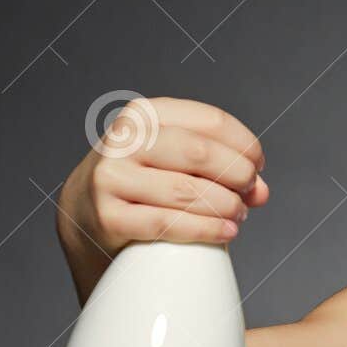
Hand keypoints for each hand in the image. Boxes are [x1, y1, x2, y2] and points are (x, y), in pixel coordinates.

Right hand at [61, 96, 269, 257]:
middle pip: (199, 153)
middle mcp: (124, 141)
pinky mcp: (108, 217)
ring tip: (239, 214)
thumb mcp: (173, 160)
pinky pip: (168, 224)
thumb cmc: (143, 182)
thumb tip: (262, 191)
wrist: (84, 213)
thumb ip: (219, 167)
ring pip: (186, 191)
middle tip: (250, 192)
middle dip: (237, 175)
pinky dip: (207, 229)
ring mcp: (112, 178)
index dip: (244, 145)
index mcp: (144, 115)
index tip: (258, 164)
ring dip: (226, 205)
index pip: (210, 121)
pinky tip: (227, 231)